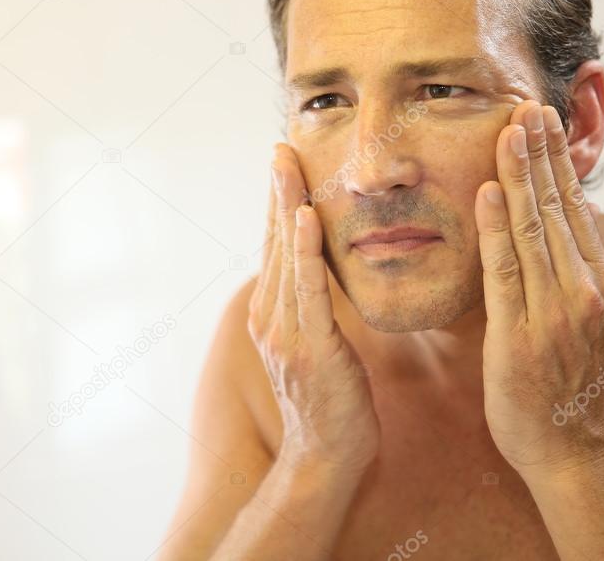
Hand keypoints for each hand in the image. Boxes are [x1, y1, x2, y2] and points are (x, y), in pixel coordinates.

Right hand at [247, 143, 380, 474]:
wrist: (326, 458)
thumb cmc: (333, 402)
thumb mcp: (318, 346)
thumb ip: (314, 309)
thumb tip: (323, 277)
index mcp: (274, 315)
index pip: (276, 248)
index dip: (278, 204)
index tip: (284, 163)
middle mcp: (270, 318)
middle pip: (274, 243)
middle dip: (277, 193)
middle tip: (280, 146)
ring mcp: (283, 334)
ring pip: (285, 258)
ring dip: (286, 206)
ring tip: (287, 164)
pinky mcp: (308, 348)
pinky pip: (308, 291)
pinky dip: (304, 251)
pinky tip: (306, 217)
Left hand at [475, 101, 603, 480]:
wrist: (570, 450)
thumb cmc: (571, 387)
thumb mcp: (589, 323)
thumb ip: (577, 275)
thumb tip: (567, 227)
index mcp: (599, 284)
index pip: (575, 210)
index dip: (557, 164)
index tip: (543, 123)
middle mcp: (583, 291)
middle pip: (558, 209)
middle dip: (541, 154)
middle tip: (527, 104)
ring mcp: (554, 313)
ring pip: (534, 230)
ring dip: (521, 175)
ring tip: (509, 129)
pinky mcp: (520, 335)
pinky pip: (506, 272)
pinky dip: (497, 230)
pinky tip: (488, 192)